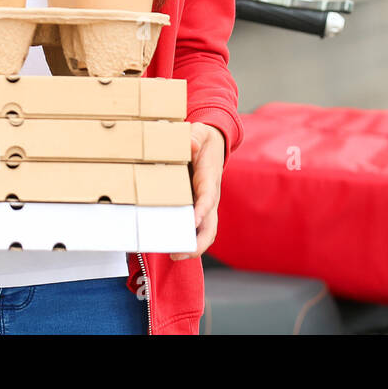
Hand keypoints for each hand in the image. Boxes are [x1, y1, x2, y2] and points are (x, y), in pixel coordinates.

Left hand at [170, 123, 224, 260]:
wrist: (214, 144)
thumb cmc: (204, 139)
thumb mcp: (200, 132)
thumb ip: (194, 136)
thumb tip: (190, 143)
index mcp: (209, 179)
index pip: (208, 197)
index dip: (202, 210)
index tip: (193, 221)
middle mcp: (211, 196)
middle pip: (211, 224)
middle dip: (198, 242)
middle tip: (181, 253)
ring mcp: (207, 205)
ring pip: (206, 231)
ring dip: (194, 246)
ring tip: (175, 256)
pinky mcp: (200, 208)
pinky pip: (198, 228)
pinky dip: (189, 240)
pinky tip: (173, 247)